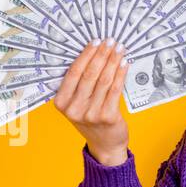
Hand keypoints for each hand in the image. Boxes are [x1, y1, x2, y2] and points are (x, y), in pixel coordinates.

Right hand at [53, 39, 130, 165]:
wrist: (105, 145)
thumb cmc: (91, 120)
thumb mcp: (77, 104)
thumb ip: (79, 85)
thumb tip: (93, 54)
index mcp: (61, 103)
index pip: (74, 73)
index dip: (86, 55)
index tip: (95, 41)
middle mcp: (74, 109)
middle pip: (89, 74)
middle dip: (102, 54)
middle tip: (110, 41)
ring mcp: (91, 114)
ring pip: (104, 80)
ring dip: (113, 61)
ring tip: (119, 49)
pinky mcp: (108, 117)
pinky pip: (115, 90)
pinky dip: (121, 74)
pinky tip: (124, 64)